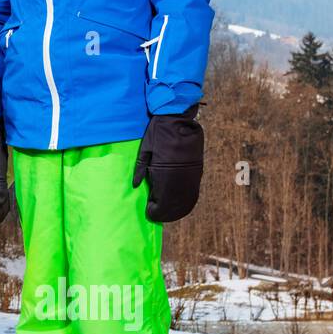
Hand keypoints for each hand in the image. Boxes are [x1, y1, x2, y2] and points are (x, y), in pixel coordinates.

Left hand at [132, 104, 204, 222]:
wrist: (178, 120)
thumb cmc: (158, 134)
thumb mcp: (144, 151)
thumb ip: (141, 170)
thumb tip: (135, 185)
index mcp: (165, 177)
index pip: (161, 206)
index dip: (154, 211)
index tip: (148, 210)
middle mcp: (180, 181)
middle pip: (173, 208)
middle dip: (163, 213)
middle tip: (154, 211)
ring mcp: (191, 178)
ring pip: (185, 203)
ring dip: (175, 209)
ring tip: (164, 208)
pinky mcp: (197, 173)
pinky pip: (193, 194)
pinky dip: (185, 201)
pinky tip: (177, 202)